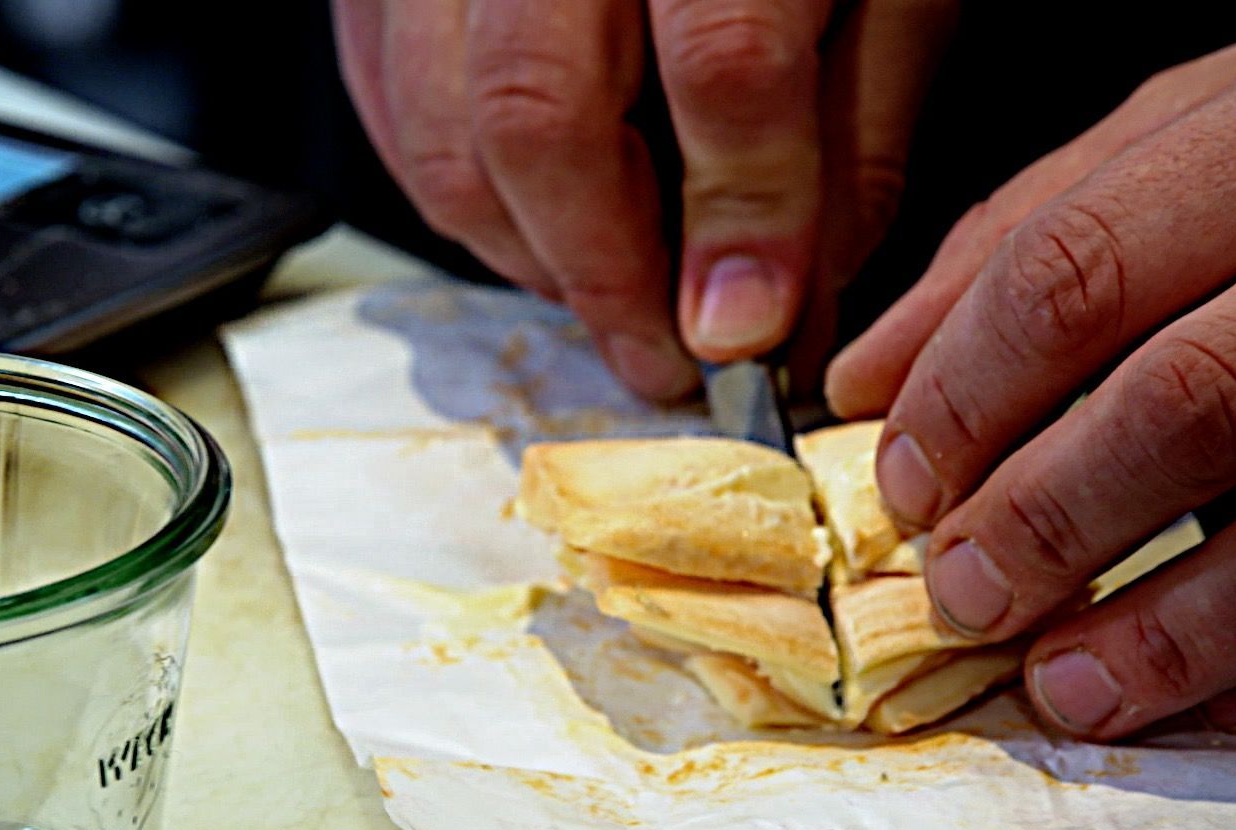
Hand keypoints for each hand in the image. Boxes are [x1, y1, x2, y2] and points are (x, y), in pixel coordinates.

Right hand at [332, 0, 956, 398]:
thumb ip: (848, 130)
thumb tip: (781, 297)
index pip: (722, 64)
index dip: (740, 220)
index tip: (749, 334)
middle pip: (538, 112)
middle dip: (603, 273)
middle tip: (663, 359)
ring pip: (444, 129)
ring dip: (527, 253)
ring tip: (608, 297)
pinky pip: (387, 104)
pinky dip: (458, 196)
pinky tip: (535, 224)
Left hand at [825, 0, 1235, 740]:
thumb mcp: (1190, 131)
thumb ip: (1022, 240)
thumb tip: (868, 380)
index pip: (1079, 273)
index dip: (966, 398)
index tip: (909, 485)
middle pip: (1192, 405)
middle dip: (1046, 523)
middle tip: (966, 595)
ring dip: (1174, 638)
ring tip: (1068, 686)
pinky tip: (1223, 704)